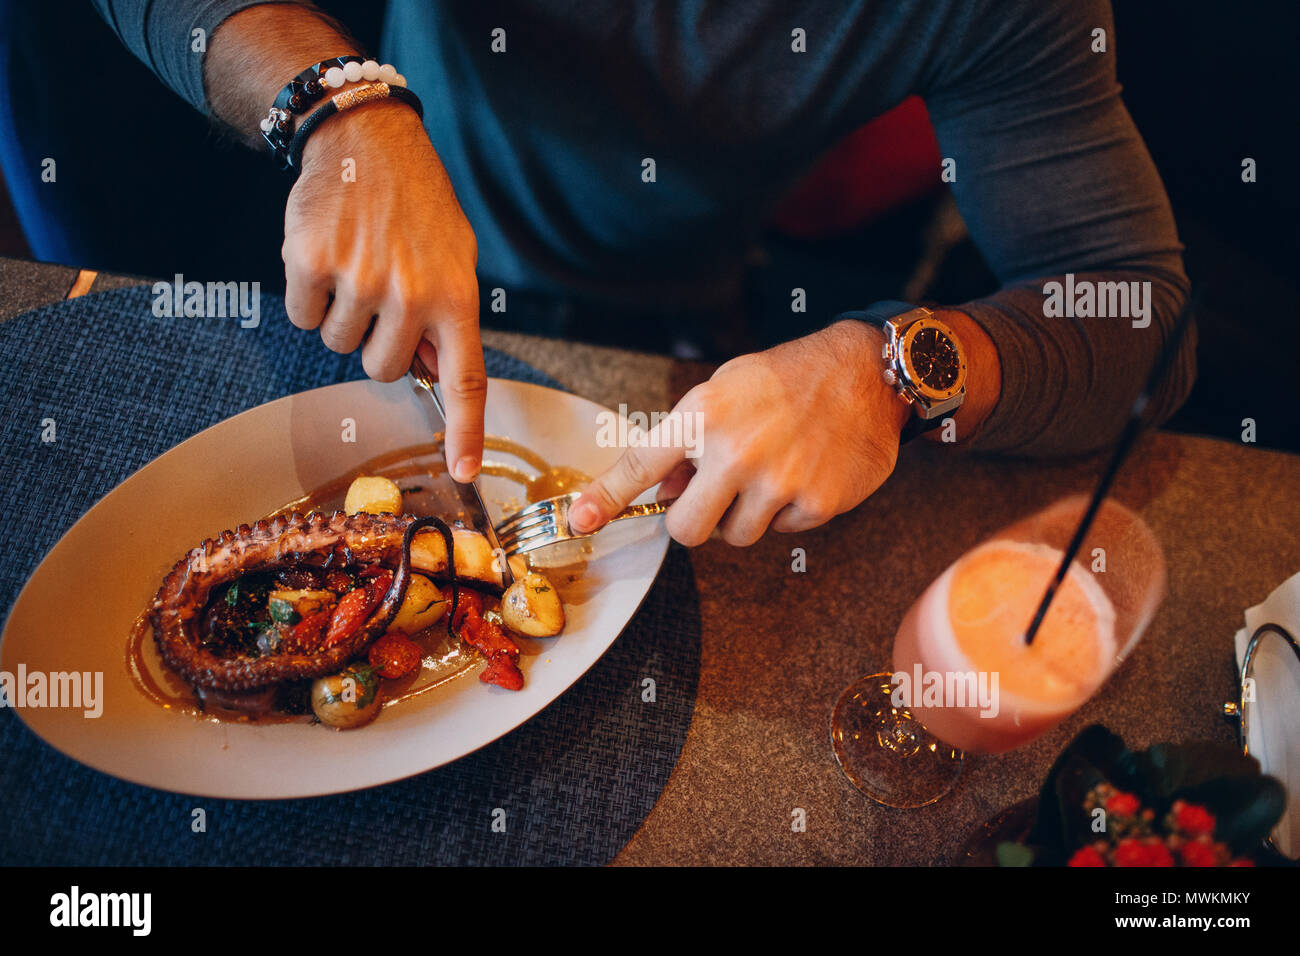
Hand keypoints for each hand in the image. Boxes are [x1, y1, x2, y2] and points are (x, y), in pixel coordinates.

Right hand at [281, 101, 485, 480]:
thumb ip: (446, 317)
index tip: (464, 472)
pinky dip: (308, 294)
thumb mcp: (453, 257)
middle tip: (381, 293)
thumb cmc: (416, 206)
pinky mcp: (311, 265)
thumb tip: (431, 372)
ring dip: (342, 315)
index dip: (466, 430)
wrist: (367, 140)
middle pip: (381, 368)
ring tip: (357, 264)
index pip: (467, 379)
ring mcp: (360, 281)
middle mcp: (411, 295)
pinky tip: (327, 254)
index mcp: (455, 297)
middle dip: (377, 342)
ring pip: (339, 345)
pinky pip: (303, 316)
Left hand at [569, 320, 911, 545]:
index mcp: (704, 415)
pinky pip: (783, 530)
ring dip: (745, 514)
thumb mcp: (725, 389)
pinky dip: (789, 510)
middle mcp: (736, 451)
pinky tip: (805, 471)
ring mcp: (777, 482)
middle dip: (695, 520)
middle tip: (713, 496)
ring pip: (736, 536)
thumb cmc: (787, 379)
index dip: (606, 498)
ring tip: (770, 470)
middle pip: (687, 530)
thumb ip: (690, 441)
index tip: (581, 520)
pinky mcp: (815, 504)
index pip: (641, 466)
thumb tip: (666, 493)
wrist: (866, 373)